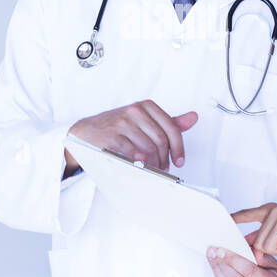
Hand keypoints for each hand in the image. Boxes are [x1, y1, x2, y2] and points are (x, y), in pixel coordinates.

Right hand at [64, 100, 197, 175]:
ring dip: (153, 165)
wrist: (83, 132)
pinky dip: (138, 165)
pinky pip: (133, 154)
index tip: (179, 161)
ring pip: (148, 150)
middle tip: (163, 169)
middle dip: (165, 160)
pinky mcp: (111, 137)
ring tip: (151, 170)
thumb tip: (194, 117)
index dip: (179, 148)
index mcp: (146, 106)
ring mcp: (122, 123)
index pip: (172, 129)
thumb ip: (168, 121)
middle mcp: (135, 111)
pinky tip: (138, 167)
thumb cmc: (115, 127)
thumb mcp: (142, 120)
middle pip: (161, 142)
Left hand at [206, 246, 276, 276]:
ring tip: (213, 259)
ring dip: (217, 272)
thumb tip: (249, 249)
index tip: (220, 249)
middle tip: (212, 250)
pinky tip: (218, 273)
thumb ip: (262, 256)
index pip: (249, 271)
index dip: (233, 259)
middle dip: (221, 263)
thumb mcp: (274, 263)